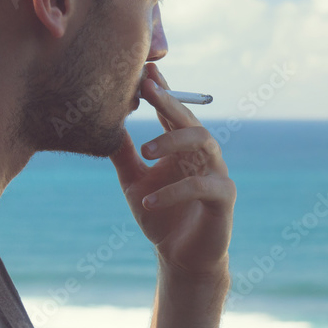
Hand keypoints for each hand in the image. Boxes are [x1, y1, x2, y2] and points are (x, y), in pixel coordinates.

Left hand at [109, 62, 234, 277]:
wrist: (182, 257)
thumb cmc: (161, 217)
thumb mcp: (134, 183)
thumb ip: (124, 155)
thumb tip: (104, 124)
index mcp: (182, 147)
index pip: (172, 112)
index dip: (161, 91)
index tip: (144, 70)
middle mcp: (203, 154)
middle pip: (189, 118)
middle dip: (169, 101)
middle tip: (146, 86)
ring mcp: (217, 173)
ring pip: (204, 142)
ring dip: (174, 140)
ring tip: (145, 150)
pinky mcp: (224, 197)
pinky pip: (202, 186)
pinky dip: (174, 192)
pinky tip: (148, 202)